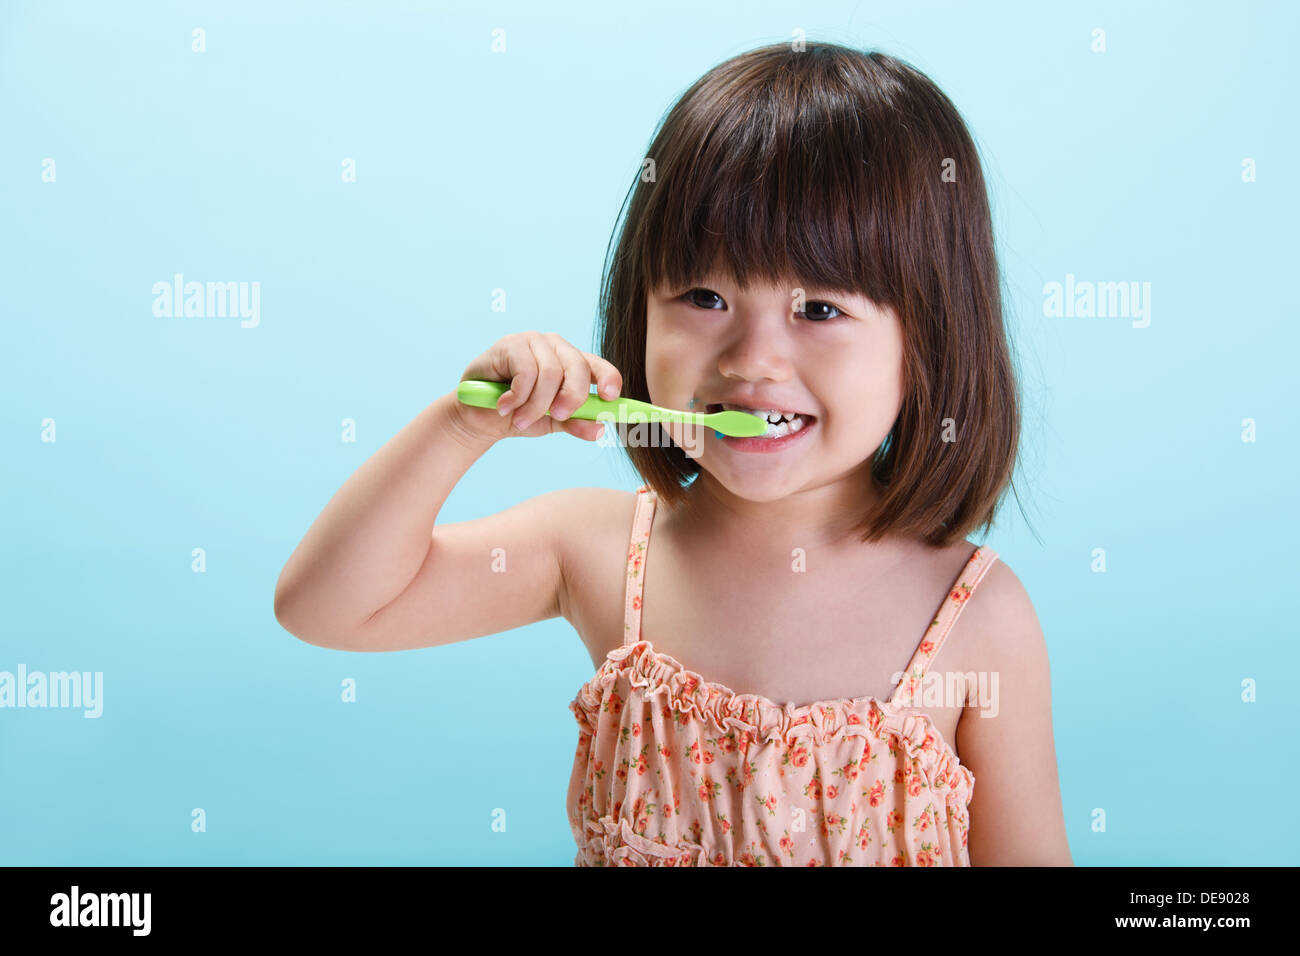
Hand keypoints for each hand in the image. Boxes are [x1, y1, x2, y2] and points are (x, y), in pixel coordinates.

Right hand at [451, 331, 622, 442]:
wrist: (479, 417)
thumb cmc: (519, 415)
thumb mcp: (552, 423)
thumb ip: (576, 423)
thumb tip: (600, 429)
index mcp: (572, 363)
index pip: (598, 366)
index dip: (608, 378)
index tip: (609, 398)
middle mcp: (556, 347)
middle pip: (577, 367)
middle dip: (571, 397)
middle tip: (558, 416)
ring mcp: (532, 341)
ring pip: (549, 373)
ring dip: (536, 405)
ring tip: (521, 420)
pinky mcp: (509, 344)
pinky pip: (525, 371)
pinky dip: (518, 396)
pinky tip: (506, 406)